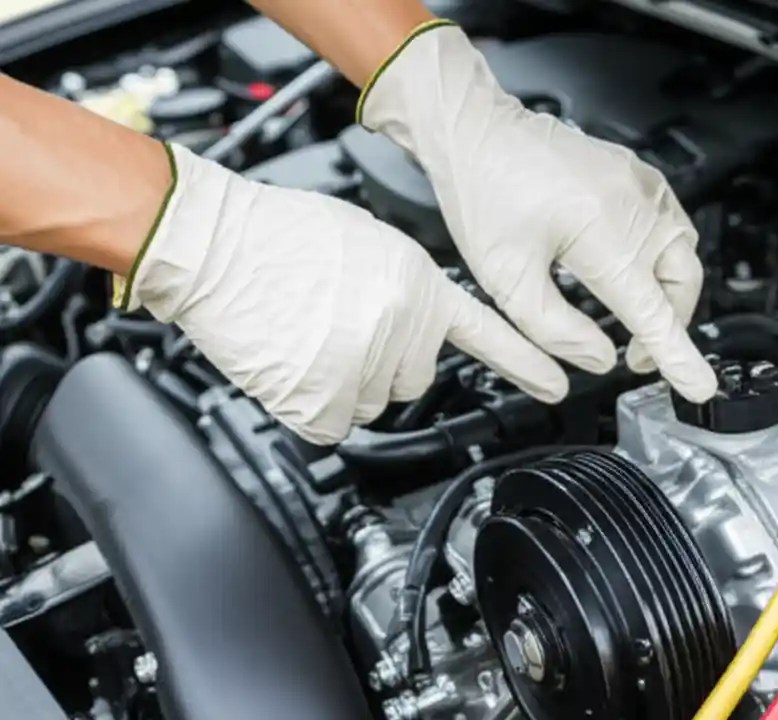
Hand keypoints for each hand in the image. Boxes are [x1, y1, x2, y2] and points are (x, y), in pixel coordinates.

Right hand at [118, 144, 567, 444]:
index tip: (560, 387)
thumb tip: (408, 318)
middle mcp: (401, 325)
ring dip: (343, 382)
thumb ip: (402, 287)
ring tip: (307, 335)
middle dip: (380, 362)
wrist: (213, 243)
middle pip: (412, 377)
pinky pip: (332, 423)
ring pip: (371, 401)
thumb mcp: (367, 244)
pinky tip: (292, 363)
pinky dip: (310, 405)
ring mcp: (364, 364)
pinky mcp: (324, 397)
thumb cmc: (276, 235)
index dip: (525, 363)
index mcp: (417, 283)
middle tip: (336, 326)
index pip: (487, 332)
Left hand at [359, 22, 716, 401]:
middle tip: (637, 356)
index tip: (698, 386)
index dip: (676, 355)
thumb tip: (598, 358)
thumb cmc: (485, 193)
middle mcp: (634, 205)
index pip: (651, 312)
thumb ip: (554, 330)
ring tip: (633, 316)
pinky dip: (664, 258)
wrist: (478, 130)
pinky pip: (672, 225)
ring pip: (685, 255)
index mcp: (604, 233)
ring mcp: (642, 185)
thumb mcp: (505, 279)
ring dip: (669, 294)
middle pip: (682, 285)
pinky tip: (634, 269)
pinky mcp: (639, 174)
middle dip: (668, 326)